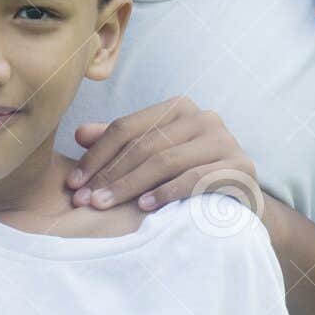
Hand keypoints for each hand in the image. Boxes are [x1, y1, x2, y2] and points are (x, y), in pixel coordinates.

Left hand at [65, 95, 261, 213]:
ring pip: (166, 160)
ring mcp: (225, 140)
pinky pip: (196, 177)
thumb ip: (120, 143)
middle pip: (144, 145)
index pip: (126, 127)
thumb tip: (79, 134)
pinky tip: (145, 206)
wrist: (241, 199)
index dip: (96, 155)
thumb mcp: (152, 155)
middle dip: (109, 175)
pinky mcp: (241, 166)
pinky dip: (168, 191)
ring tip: (104, 205)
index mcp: (178, 107)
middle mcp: (203, 117)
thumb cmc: (189, 174)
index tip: (72, 183)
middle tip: (83, 201)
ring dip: (130, 185)